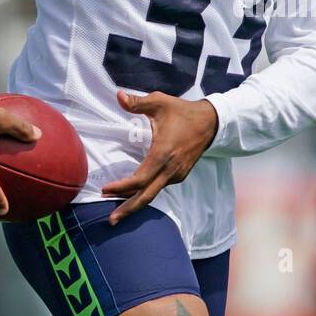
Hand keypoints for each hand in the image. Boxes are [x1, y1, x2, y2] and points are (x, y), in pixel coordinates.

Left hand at [100, 90, 217, 223]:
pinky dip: (146, 193)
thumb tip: (118, 95)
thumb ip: (137, 102)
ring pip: (153, 193)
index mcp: (163, 154)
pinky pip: (160, 187)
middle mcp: (170, 169)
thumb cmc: (182, 111)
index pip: (139, 179)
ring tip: (118, 210)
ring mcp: (177, 174)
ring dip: (135, 201)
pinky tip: (134, 194)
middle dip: (128, 209)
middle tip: (111, 220)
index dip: (121, 187)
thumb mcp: (159, 102)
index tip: (105, 189)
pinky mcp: (180, 175)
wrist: (211, 122)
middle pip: (147, 196)